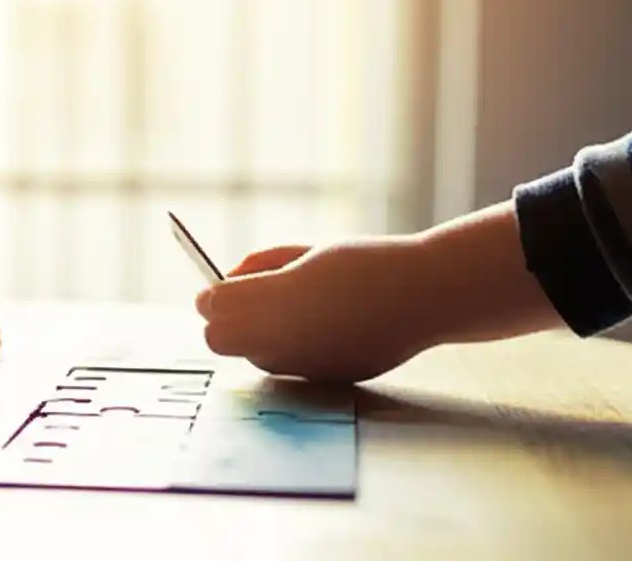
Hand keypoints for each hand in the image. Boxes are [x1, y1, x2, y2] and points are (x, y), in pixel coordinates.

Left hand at [194, 239, 439, 381]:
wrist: (421, 295)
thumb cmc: (364, 262)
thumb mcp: (307, 251)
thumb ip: (261, 266)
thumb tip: (227, 280)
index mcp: (276, 297)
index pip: (212, 305)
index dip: (211, 294)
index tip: (216, 285)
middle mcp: (283, 337)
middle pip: (216, 340)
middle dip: (222, 322)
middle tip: (240, 303)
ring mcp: (302, 364)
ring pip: (251, 357)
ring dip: (254, 337)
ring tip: (289, 313)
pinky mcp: (321, 380)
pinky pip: (285, 367)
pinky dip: (286, 350)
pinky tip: (315, 330)